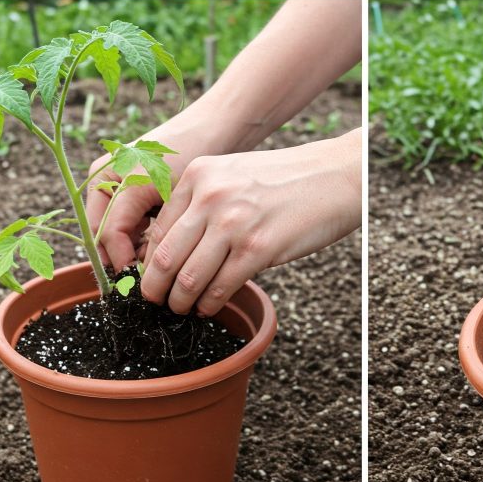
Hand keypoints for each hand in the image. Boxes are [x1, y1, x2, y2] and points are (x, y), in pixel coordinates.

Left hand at [89, 131, 360, 315]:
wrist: (334, 176)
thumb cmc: (284, 179)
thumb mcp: (233, 174)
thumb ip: (201, 202)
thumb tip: (170, 248)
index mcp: (200, 174)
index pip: (156, 230)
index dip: (148, 263)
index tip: (152, 279)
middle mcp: (211, 196)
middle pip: (163, 258)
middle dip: (155, 289)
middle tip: (158, 302)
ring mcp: (234, 223)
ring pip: (187, 280)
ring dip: (181, 302)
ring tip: (185, 307)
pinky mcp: (258, 249)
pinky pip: (219, 289)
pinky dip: (210, 305)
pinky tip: (212, 305)